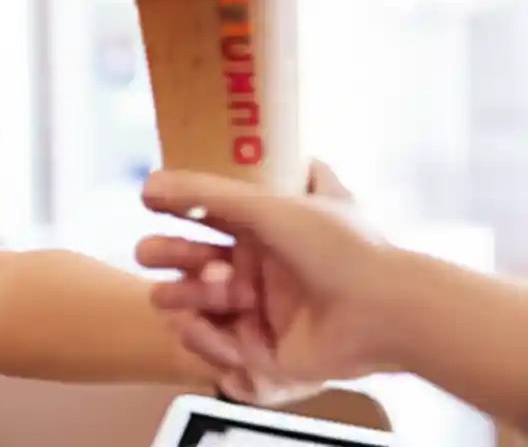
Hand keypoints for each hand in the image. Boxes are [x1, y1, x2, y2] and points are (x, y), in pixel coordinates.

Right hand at [136, 162, 396, 404]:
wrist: (385, 312)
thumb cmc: (339, 249)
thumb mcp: (269, 206)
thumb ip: (205, 193)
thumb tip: (148, 181)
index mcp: (266, 226)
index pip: (208, 212)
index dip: (176, 205)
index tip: (147, 198)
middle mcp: (258, 264)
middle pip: (191, 256)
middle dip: (166, 253)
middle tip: (150, 253)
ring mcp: (257, 308)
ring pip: (192, 299)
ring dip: (182, 294)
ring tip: (186, 294)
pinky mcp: (256, 351)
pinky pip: (209, 343)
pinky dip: (202, 337)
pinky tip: (208, 328)